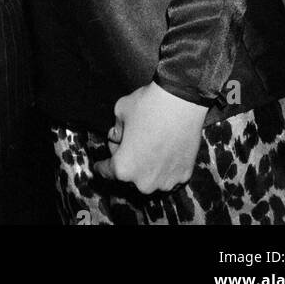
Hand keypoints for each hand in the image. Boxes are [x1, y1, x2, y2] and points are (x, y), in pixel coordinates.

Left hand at [93, 82, 207, 193]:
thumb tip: (117, 137)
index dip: (102, 165)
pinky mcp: (184, 176)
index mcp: (123, 168)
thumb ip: (115, 129)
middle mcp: (144, 183)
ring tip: (150, 145)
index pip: (107, 171)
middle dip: (127, 160)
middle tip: (131, 142)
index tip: (100, 165)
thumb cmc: (146, 105)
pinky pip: (169, 175)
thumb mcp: (120, 111)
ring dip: (147, 166)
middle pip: (129, 174)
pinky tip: (166, 150)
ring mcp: (166, 182)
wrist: (181, 101)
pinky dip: (166, 167)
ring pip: (150, 177)